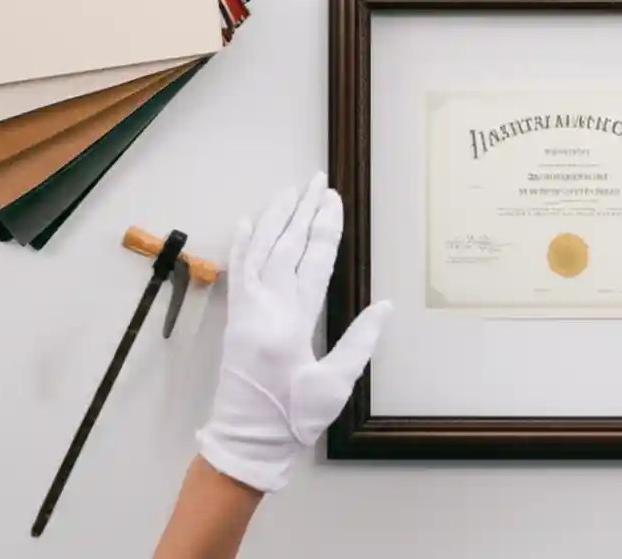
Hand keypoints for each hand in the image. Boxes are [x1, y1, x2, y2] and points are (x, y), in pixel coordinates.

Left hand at [197, 172, 391, 491]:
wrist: (246, 440)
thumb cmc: (294, 418)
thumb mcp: (335, 385)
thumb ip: (359, 342)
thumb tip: (385, 306)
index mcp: (293, 323)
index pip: (313, 262)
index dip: (325, 228)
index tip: (334, 200)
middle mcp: (266, 308)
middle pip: (286, 248)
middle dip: (303, 211)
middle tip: (316, 181)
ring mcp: (247, 311)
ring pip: (261, 252)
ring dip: (275, 218)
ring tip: (289, 190)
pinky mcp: (236, 319)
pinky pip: (238, 272)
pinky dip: (243, 244)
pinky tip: (249, 221)